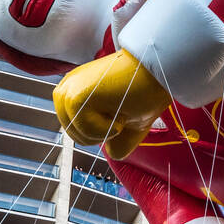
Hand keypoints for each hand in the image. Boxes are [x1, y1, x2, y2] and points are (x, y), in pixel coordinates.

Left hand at [53, 50, 169, 159]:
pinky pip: (86, 132)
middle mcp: (66, 89)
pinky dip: (106, 129)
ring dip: (105, 131)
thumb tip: (111, 152)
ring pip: (80, 136)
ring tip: (120, 107)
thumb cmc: (145, 91)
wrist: (158, 71)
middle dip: (102, 133)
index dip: (102, 131)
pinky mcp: (76, 97)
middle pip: (77, 137)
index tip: (120, 110)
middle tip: (121, 109)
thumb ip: (116, 141)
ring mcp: (69, 91)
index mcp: (72, 92)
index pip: (77, 132)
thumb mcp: (129, 124)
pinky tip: (118, 108)